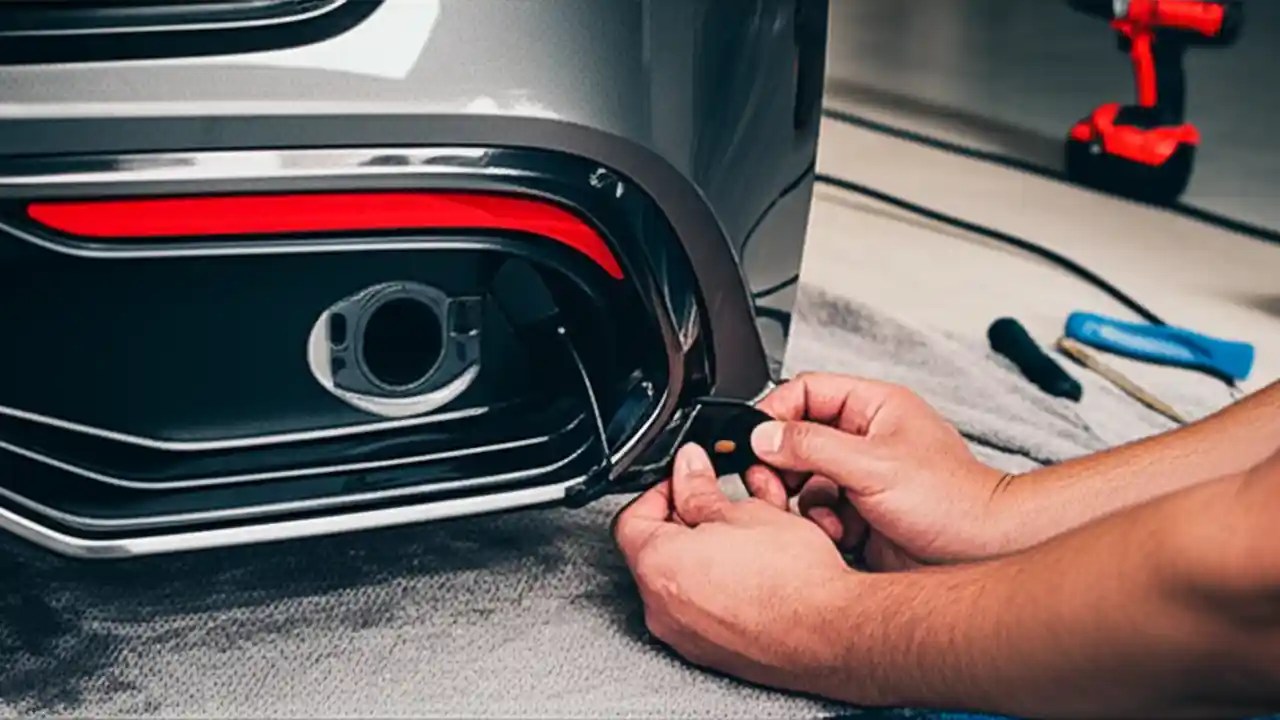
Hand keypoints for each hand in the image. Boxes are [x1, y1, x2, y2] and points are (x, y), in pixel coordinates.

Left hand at [612, 443, 854, 694]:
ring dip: (706, 552)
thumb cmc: (794, 579)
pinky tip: (752, 570)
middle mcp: (662, 608)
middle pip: (656, 551)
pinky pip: (704, 609)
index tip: (685, 480)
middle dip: (686, 520)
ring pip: (683, 580)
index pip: (632, 518)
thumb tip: (687, 468)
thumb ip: (701, 488)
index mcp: (658, 566)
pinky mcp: (713, 653)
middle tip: (719, 503)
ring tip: (745, 536)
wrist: (833, 633)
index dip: (660, 490)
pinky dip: (719, 585)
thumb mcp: (743, 511)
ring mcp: (686, 636)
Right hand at [742, 373, 1011, 569]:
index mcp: (872, 407)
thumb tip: (764, 435)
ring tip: (819, 518)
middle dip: (781, 466)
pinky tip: (839, 535)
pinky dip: (821, 526)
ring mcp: (860, 475)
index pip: (805, 392)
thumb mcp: (873, 465)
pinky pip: (818, 511)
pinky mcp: (858, 512)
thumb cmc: (952, 500)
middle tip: (773, 489)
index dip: (775, 415)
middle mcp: (863, 438)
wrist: (982, 553)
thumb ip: (812, 446)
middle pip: (796, 438)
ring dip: (802, 502)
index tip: (755, 442)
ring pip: (803, 479)